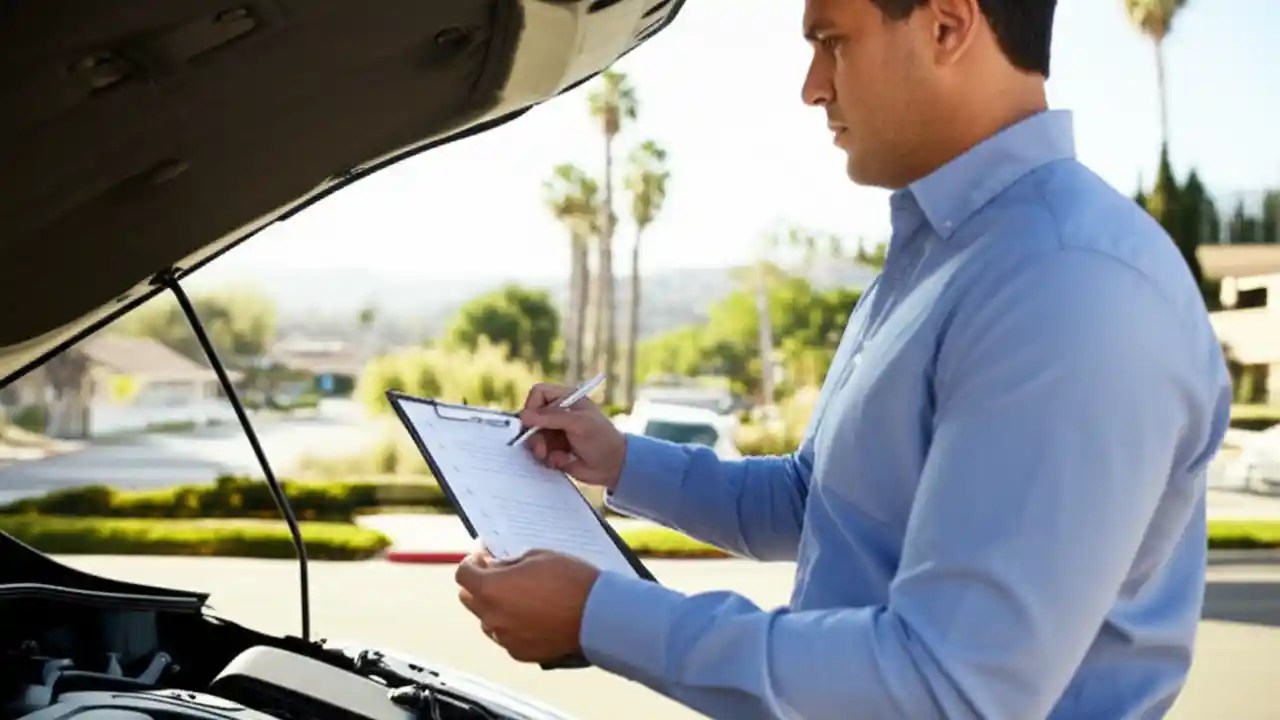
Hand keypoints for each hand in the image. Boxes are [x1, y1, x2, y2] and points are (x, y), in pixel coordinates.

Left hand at [454, 549, 599, 662]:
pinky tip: (529, 614)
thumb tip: (496, 566)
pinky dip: (511, 624)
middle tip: (496, 572)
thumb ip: (508, 562)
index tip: (482, 557)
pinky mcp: (520, 652)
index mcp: (491, 589)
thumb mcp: (536, 556)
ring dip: (494, 605)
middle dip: (479, 583)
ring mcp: (505, 637)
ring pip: (487, 619)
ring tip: (517, 595)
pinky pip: (505, 636)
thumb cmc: (569, 581)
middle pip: (469, 598)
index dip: (471, 562)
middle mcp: (492, 616)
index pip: (463, 574)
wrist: (596, 615)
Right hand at [518, 383, 626, 490]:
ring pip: (532, 437)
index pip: (538, 393)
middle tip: (540, 447)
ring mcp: (555, 432)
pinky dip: (548, 458)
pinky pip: (540, 453)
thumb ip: (552, 417)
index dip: (532, 406)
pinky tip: (561, 460)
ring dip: (539, 448)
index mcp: (566, 399)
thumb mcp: (579, 423)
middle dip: (533, 433)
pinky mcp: (554, 450)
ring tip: (551, 456)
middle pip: (531, 417)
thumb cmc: (602, 439)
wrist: (613, 466)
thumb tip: (525, 416)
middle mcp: (558, 414)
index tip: (530, 422)